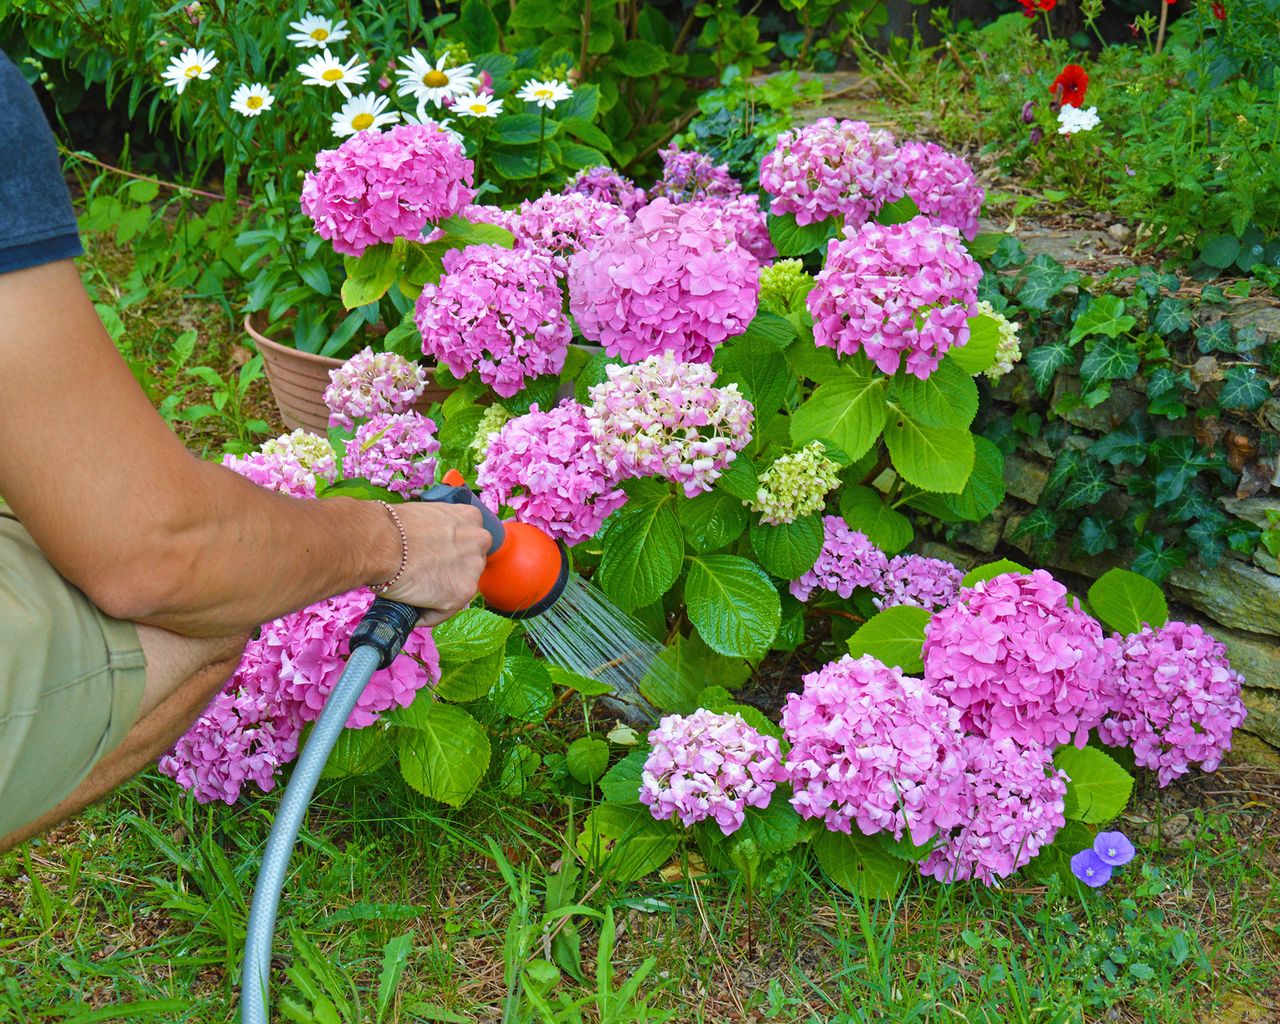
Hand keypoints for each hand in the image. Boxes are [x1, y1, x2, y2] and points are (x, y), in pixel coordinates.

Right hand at [379, 503, 490, 625]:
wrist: (382, 544)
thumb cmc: (393, 527)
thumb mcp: (426, 515)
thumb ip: (439, 529)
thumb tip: (429, 545)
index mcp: (470, 517)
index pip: (469, 540)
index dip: (451, 552)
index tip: (435, 558)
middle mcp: (479, 541)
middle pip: (469, 564)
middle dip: (450, 572)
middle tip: (423, 577)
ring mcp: (473, 568)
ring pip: (458, 588)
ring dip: (439, 594)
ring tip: (412, 594)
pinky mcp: (462, 593)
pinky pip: (444, 610)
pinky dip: (427, 613)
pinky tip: (410, 606)